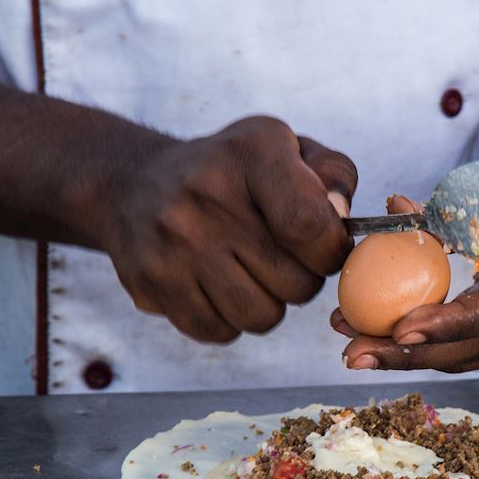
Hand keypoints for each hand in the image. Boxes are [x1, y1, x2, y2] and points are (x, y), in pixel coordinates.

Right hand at [96, 115, 356, 341]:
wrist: (134, 183)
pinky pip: (219, 331)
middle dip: (303, 279)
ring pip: (261, 316)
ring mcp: (174, 243)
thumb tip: (343, 217)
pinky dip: (229, 319)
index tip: (325, 247)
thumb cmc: (230, 170)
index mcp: (250, 153)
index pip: (310, 225)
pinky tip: (220, 286)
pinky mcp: (152, 282)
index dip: (332, 251)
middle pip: (295, 283)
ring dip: (268, 303)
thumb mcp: (286, 147)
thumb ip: (332, 173)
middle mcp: (206, 196)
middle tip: (284, 257)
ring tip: (253, 272)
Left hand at [331, 122, 478, 371]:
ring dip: (413, 355)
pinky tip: (384, 337)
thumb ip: (460, 200)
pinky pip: (477, 343)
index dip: (452, 324)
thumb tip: (395, 209)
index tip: (400, 330)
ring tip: (356, 348)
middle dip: (414, 354)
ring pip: (476, 353)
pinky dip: (431, 342)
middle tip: (356, 353)